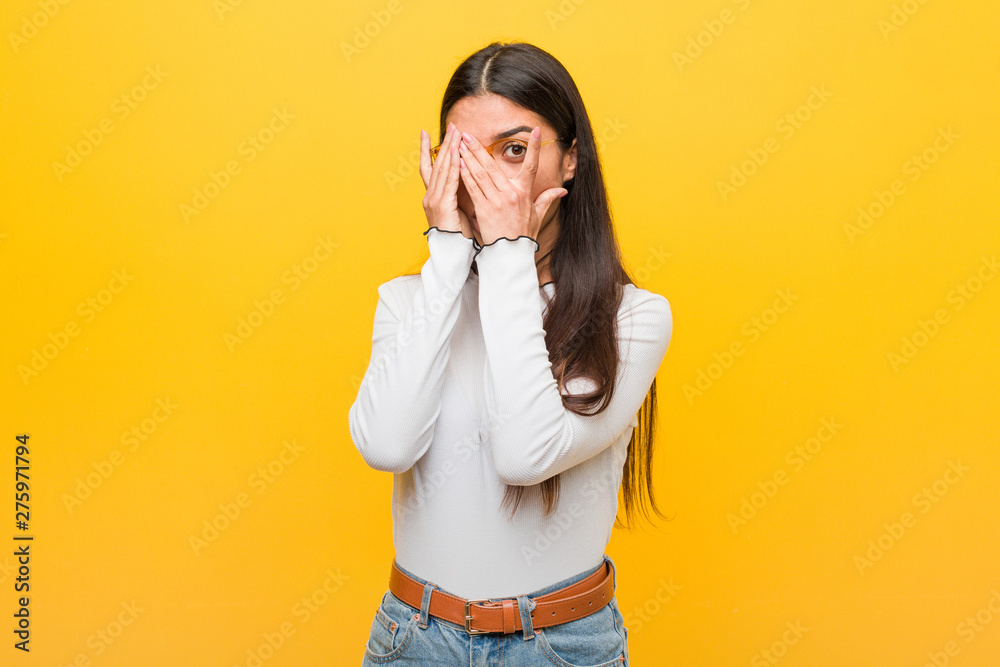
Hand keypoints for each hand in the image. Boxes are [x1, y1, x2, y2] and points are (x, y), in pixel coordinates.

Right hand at [419, 123, 473, 239]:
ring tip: (455, 132)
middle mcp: (430, 196)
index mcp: (433, 198)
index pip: (430, 169)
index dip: (430, 151)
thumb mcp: (457, 213)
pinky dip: (452, 166)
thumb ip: (458, 197)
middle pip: (436, 164)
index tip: (429, 134)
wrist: (451, 255)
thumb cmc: (457, 238)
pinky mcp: (442, 205)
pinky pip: (448, 181)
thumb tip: (466, 184)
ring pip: (442, 169)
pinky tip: (457, 153)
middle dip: (444, 143)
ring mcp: (434, 200)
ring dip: (449, 149)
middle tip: (451, 125)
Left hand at [457, 126, 566, 246]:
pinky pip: (473, 188)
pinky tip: (457, 164)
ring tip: (458, 144)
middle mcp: (511, 194)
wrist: (510, 254)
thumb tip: (562, 190)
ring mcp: (496, 201)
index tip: (536, 131)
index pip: (531, 165)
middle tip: (467, 134)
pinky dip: (465, 175)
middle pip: (494, 165)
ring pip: (481, 174)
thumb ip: (547, 199)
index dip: (535, 148)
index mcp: (525, 193)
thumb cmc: (523, 235)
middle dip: (479, 148)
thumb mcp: (538, 216)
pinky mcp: (484, 209)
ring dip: (468, 158)